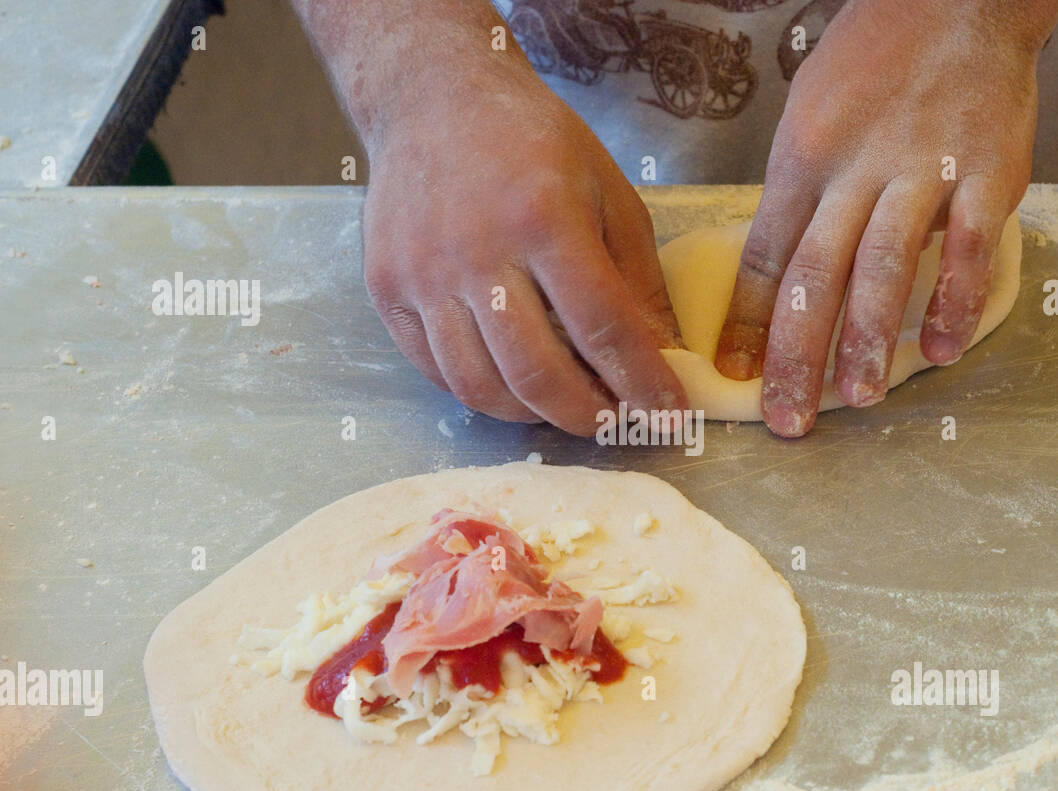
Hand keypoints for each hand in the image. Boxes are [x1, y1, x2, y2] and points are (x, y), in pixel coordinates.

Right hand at [361, 57, 684, 434]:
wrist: (433, 97)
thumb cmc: (533, 142)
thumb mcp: (608, 193)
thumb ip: (637, 280)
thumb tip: (663, 357)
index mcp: (544, 219)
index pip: (604, 328)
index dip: (642, 383)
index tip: (670, 417)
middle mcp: (477, 252)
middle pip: (537, 374)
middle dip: (587, 417)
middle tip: (615, 424)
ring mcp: (422, 275)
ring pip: (479, 386)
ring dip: (532, 415)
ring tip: (566, 408)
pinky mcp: (386, 287)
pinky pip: (436, 370)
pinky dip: (480, 393)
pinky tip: (513, 386)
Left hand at [714, 0, 1057, 436]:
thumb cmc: (874, 63)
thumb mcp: (811, 116)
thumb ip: (799, 192)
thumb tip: (779, 270)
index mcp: (803, 159)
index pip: (767, 254)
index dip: (750, 321)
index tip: (737, 373)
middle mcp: (855, 171)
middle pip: (816, 275)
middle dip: (797, 355)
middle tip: (788, 418)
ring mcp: (922, 173)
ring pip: (886, 268)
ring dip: (868, 340)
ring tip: (858, 398)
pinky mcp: (987, 174)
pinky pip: (970, 248)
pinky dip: (955, 301)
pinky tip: (943, 350)